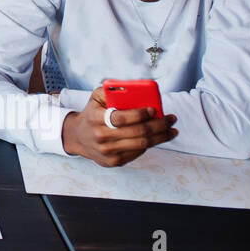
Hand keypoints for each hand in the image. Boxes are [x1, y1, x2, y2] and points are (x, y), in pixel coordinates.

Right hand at [62, 86, 177, 166]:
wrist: (78, 137)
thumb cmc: (92, 114)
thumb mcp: (96, 98)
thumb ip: (111, 90)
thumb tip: (133, 89)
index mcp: (95, 118)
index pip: (120, 118)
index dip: (139, 114)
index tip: (153, 109)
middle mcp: (101, 137)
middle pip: (137, 132)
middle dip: (158, 125)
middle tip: (171, 119)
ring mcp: (107, 151)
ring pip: (141, 144)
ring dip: (160, 137)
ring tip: (171, 130)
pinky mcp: (113, 161)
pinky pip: (137, 153)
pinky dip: (150, 144)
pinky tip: (158, 138)